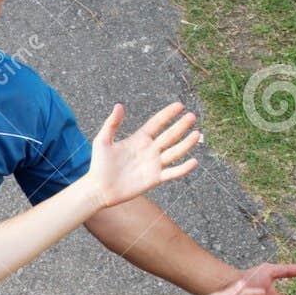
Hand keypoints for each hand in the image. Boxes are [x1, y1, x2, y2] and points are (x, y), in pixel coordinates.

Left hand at [85, 102, 200, 208]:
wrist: (99, 189)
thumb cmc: (99, 165)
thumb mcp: (103, 141)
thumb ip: (111, 124)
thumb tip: (119, 105)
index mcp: (139, 139)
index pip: (156, 123)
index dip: (167, 114)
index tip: (179, 105)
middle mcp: (149, 150)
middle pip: (169, 136)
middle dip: (181, 126)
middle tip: (192, 116)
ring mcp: (154, 164)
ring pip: (175, 152)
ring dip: (186, 144)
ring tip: (197, 133)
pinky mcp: (155, 179)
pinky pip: (173, 173)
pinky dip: (183, 168)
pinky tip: (194, 161)